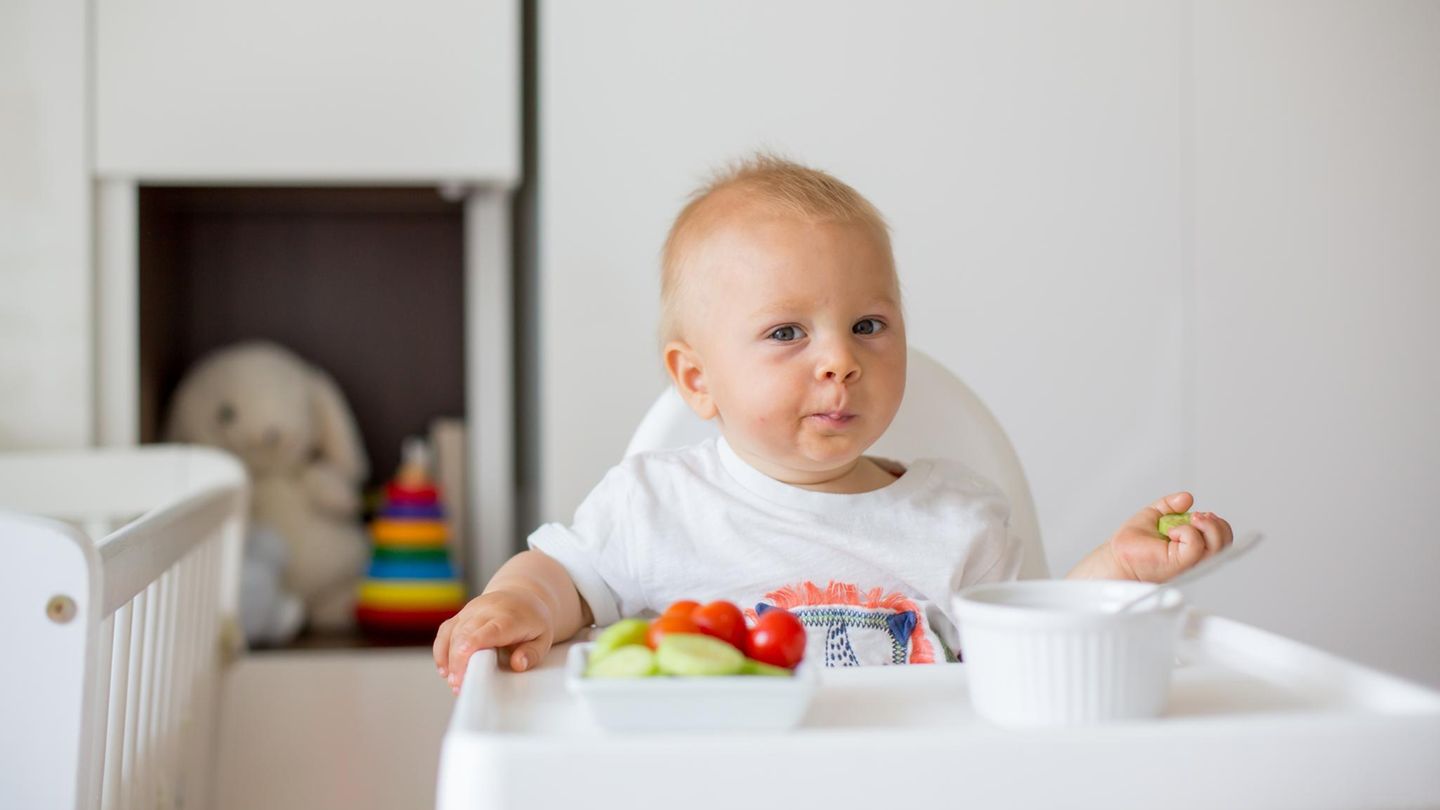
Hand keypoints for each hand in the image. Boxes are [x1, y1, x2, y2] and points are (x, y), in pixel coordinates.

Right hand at [433, 587, 554, 692]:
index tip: (463, 669)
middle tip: (458, 686)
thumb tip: (518, 664)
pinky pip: (446, 631)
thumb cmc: (532, 621)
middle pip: (464, 633)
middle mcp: (487, 610)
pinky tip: (445, 669)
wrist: (522, 596)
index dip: (472, 648)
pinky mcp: (461, 615)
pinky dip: (442, 650)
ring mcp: (471, 610)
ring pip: (452, 632)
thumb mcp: (543, 638)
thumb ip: (533, 653)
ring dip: (448, 659)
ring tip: (453, 682)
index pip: (487, 631)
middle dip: (457, 661)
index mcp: (509, 616)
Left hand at [1067, 492, 1233, 581]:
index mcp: (1193, 547)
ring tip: (1190, 519)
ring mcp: (1188, 562)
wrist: (1116, 558)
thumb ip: (1170, 505)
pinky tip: (1172, 531)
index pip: (1222, 538)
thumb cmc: (1132, 544)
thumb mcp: (1154, 515)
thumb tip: (1187, 497)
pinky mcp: (1179, 564)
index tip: (1200, 514)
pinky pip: (1195, 545)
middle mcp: (1194, 557)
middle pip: (1226, 542)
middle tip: (1197, 516)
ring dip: (1207, 526)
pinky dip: (1187, 531)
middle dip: (1217, 524)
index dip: (1217, 524)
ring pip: (1217, 546)